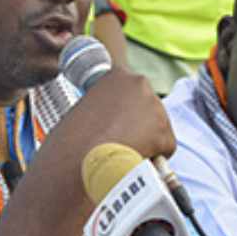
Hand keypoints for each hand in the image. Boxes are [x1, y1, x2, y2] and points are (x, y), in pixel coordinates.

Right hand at [61, 66, 175, 160]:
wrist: (78, 160)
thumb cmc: (71, 140)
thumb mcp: (83, 109)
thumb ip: (103, 108)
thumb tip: (110, 124)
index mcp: (117, 75)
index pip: (132, 92)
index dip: (126, 112)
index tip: (119, 123)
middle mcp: (140, 84)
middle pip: (149, 109)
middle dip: (139, 126)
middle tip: (120, 141)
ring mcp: (155, 107)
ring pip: (158, 129)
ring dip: (146, 142)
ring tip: (122, 152)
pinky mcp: (165, 133)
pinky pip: (164, 149)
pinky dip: (152, 158)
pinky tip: (132, 159)